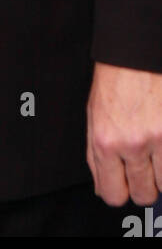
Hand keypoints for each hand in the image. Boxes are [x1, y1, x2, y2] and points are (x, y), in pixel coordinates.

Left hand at [86, 62, 161, 204]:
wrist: (135, 53)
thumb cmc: (114, 81)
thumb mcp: (93, 116)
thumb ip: (96, 155)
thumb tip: (103, 187)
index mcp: (105, 142)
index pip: (113, 194)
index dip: (119, 191)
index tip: (124, 184)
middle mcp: (132, 144)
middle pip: (143, 195)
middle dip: (144, 186)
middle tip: (144, 168)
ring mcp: (159, 138)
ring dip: (161, 171)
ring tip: (155, 148)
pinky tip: (161, 138)